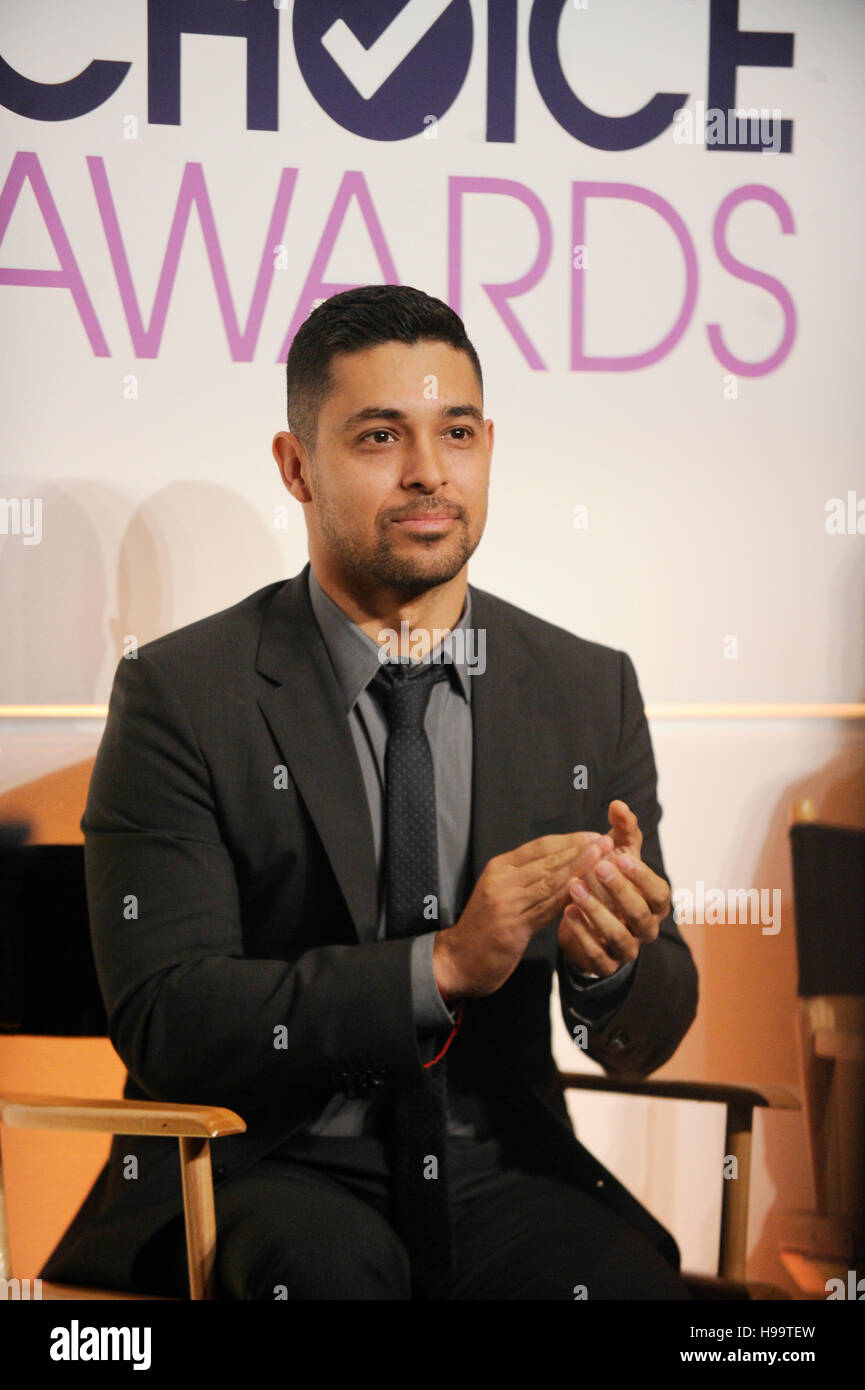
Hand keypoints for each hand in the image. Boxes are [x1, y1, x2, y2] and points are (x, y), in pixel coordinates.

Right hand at [434, 830, 613, 998]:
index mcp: (499, 867)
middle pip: (548, 860)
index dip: (569, 840)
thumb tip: (560, 861)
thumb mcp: (499, 891)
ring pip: (550, 882)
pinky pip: (547, 909)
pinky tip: (588, 892)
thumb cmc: (483, 926)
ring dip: (580, 869)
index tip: (594, 835)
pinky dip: (569, 898)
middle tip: (607, 840)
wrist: (458, 960)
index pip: (540, 846)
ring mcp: (506, 903)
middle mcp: (502, 880)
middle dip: (580, 850)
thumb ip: (524, 876)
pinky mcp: (512, 927)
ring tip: (604, 859)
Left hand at [557, 801, 670, 978]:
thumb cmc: (610, 882)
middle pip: (641, 914)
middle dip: (620, 891)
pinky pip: (597, 956)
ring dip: (597, 912)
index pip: (660, 893)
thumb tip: (617, 804)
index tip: (620, 857)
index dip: (643, 877)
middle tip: (598, 868)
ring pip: (619, 937)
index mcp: (654, 903)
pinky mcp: (605, 965)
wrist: (590, 922)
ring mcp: (627, 949)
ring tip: (574, 888)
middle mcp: (645, 929)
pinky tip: (566, 913)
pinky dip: (582, 936)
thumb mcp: (619, 855)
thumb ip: (622, 830)